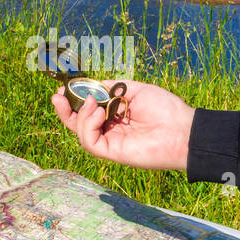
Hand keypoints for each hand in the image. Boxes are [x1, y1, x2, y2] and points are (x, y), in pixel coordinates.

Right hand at [51, 80, 193, 170]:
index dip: (74, 100)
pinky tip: (98, 113)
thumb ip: (110, 87)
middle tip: (57, 97)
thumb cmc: (165, 108)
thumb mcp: (133, 89)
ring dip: (80, 115)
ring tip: (92, 103)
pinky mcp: (112, 153)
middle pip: (77, 124)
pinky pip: (89, 142)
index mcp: (115, 115)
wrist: (182, 130)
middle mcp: (110, 129)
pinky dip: (87, 125)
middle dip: (64, 110)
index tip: (65, 88)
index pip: (88, 109)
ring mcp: (110, 142)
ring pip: (81, 133)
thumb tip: (89, 86)